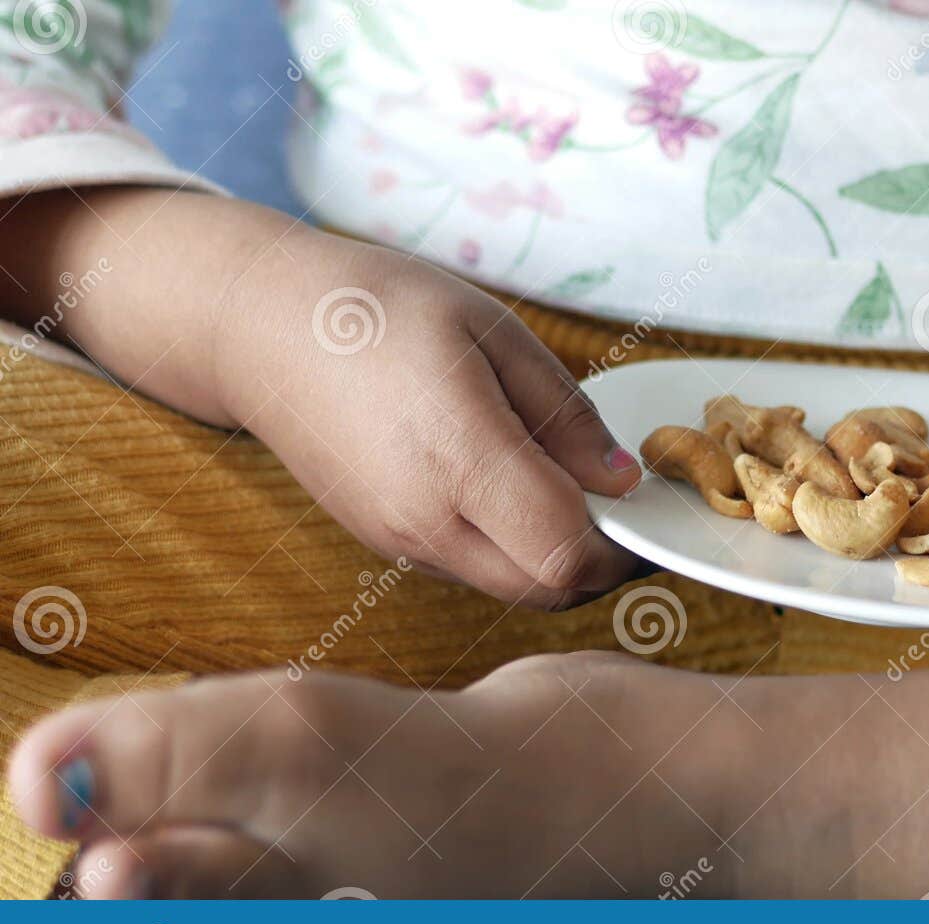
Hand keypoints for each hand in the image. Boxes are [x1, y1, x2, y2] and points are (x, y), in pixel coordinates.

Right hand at [0, 189, 640, 608]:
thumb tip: (623, 481)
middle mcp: (426, 520)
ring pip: (512, 586)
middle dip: (603, 561)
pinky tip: (521, 493)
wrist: (257, 327)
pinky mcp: (384, 543)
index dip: (625, 544)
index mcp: (459, 458)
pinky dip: (514, 550)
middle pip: (548, 588)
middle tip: (625, 506)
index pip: (568, 553)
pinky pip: (472, 569)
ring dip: (559, 557)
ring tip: (576, 492)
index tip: (648, 505)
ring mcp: (400, 541)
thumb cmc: (381, 308)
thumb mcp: (494, 333)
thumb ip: (566, 415)